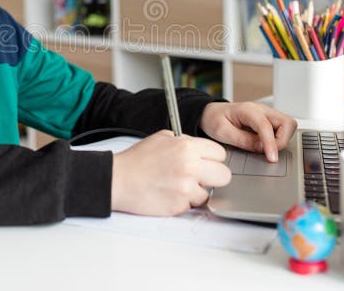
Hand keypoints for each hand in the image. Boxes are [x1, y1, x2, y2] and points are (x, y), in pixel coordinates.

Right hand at [111, 130, 230, 215]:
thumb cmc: (137, 160)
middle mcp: (190, 167)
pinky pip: (192, 205)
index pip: (220, 153)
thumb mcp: (162, 138)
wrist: (119, 179)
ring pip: (209, 193)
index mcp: (187, 147)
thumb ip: (185, 142)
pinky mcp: (179, 205)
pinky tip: (170, 193)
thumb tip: (201, 149)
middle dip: (213, 176)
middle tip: (200, 176)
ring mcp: (186, 188)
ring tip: (178, 185)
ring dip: (197, 191)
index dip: (213, 158)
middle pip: (224, 175)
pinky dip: (184, 201)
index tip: (206, 161)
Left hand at [199, 102, 297, 162]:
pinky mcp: (269, 120)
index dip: (271, 143)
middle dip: (282, 140)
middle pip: (287, 122)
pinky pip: (283, 129)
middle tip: (269, 152)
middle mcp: (261, 110)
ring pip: (288, 125)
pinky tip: (266, 144)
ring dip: (282, 139)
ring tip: (266, 148)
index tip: (272, 158)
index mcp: (247, 110)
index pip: (265, 126)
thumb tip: (262, 148)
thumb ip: (243, 140)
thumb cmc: (215, 120)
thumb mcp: (223, 132)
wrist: (211, 113)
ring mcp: (267, 114)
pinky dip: (279, 139)